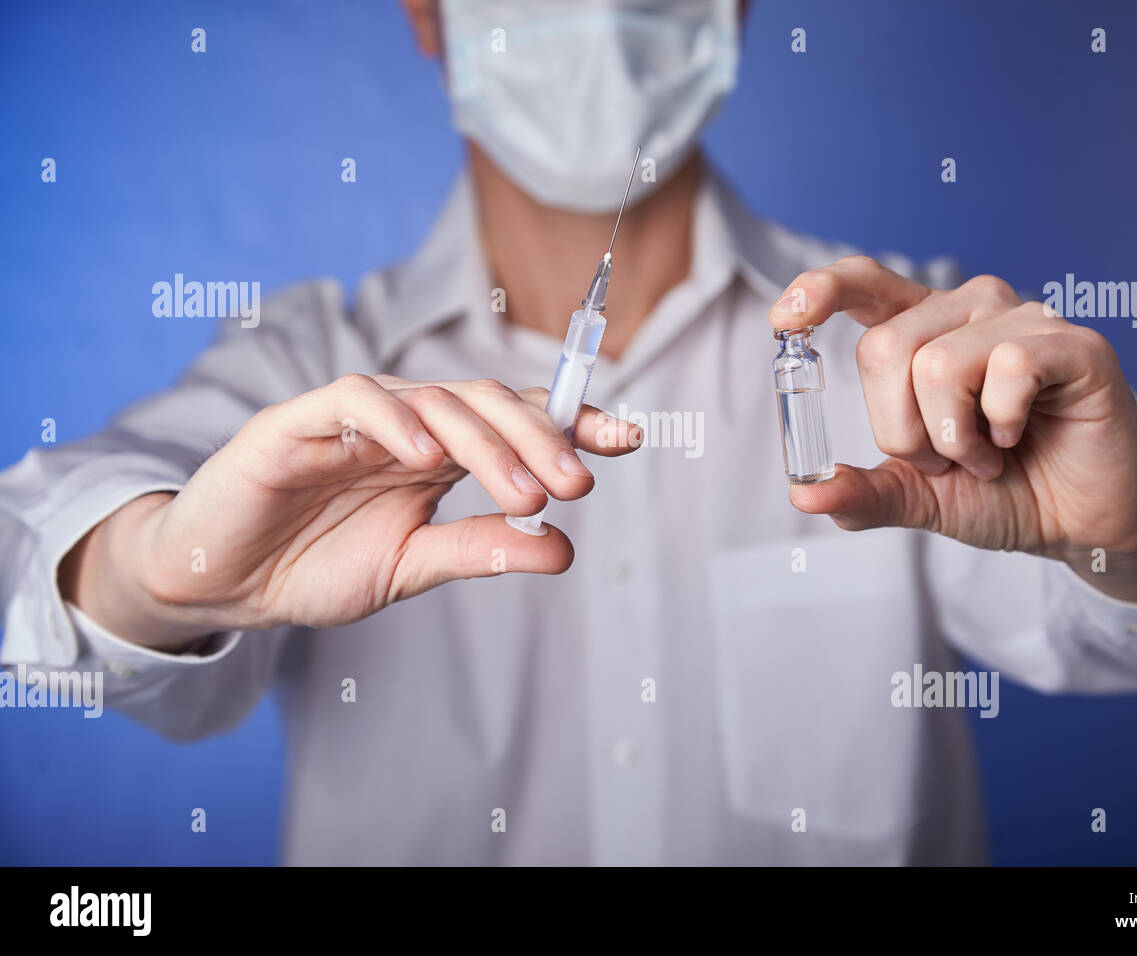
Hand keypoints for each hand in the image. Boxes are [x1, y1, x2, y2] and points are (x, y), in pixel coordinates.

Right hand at [60, 374, 641, 648]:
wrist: (222, 584)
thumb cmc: (314, 566)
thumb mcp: (411, 566)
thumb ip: (480, 551)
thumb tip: (563, 549)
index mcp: (437, 454)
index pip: (513, 422)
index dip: (571, 423)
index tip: (628, 438)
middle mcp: (406, 425)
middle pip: (487, 403)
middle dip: (540, 438)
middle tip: (578, 484)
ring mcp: (354, 418)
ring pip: (435, 398)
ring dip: (487, 441)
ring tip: (524, 492)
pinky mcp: (296, 421)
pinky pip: (353, 399)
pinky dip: (394, 419)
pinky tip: (428, 456)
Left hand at [769, 257, 1136, 601]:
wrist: (1082, 523)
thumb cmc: (1004, 491)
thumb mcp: (919, 497)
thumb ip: (865, 491)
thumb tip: (804, 493)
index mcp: (924, 331)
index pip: (864, 283)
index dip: (821, 290)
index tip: (784, 321)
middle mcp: (968, 308)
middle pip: (884, 348)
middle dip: (902, 429)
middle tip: (949, 457)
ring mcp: (1022, 319)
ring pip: (937, 364)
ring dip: (955, 436)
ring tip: (990, 453)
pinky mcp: (1073, 343)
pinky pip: (1007, 368)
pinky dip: (1003, 423)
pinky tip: (1023, 435)